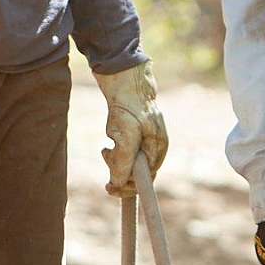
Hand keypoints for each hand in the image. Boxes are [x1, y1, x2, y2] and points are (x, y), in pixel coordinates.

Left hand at [95, 62, 168, 196]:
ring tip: (106, 148)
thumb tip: (118, 184)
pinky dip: (116, 152)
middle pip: (137, 173)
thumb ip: (124, 160)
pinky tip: (109, 142)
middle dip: (119, 171)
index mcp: (158, 148)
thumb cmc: (127, 104)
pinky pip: (126, 152)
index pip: (145, 179)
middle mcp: (156, 146)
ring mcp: (147, 139)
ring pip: (130, 163)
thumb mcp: (126, 134)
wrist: (123, 76)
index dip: (127, 187)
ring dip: (116, 161)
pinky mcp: (137, 133)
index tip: (109, 188)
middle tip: (106, 157)